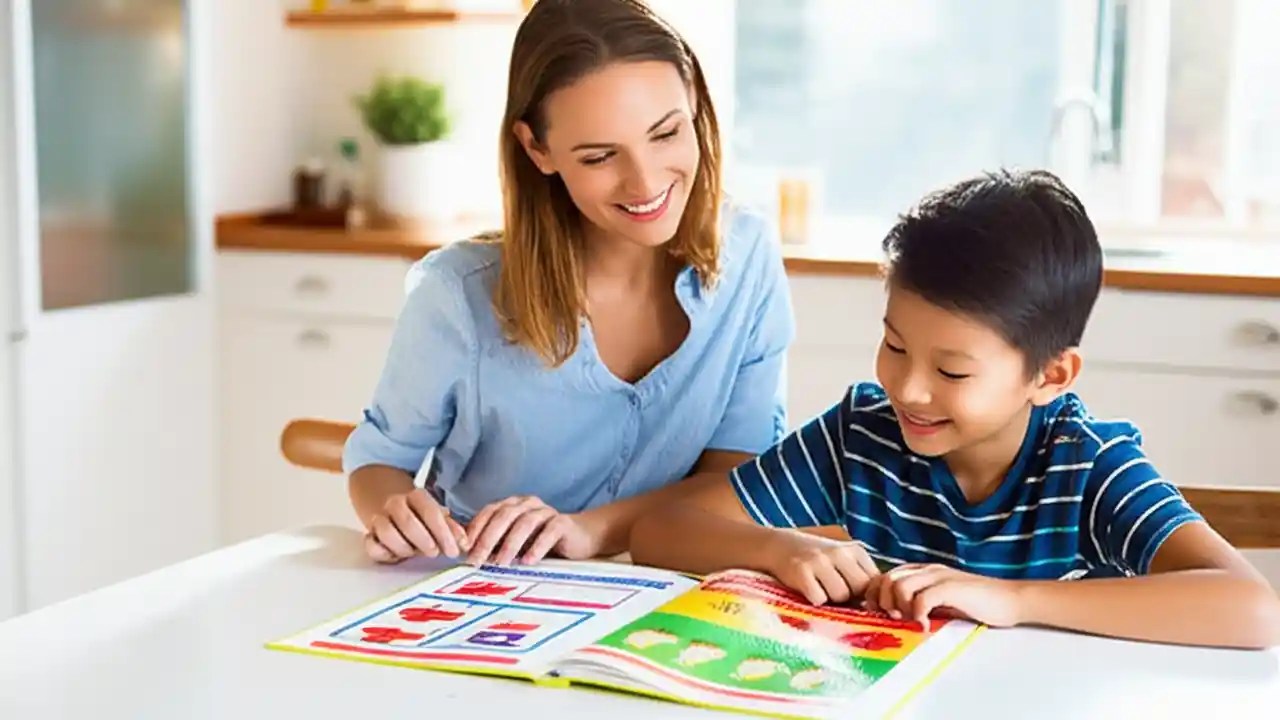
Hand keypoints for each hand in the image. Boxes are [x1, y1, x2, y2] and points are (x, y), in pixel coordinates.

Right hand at [364, 488, 468, 563]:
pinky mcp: (369, 534)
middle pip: (408, 522)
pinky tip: (394, 557)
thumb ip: (452, 529)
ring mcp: (380, 518)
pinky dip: (382, 552)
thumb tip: (464, 543)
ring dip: (404, 548)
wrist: (391, 506)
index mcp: (416, 496)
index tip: (453, 551)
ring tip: (414, 553)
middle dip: (424, 541)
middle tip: (434, 553)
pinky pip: (371, 545)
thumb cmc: (422, 518)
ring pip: (387, 533)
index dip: (443, 533)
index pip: (430, 512)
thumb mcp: (439, 518)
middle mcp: (395, 504)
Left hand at [466, 496, 602, 565]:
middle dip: (488, 538)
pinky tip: (528, 561)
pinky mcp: (563, 523)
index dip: (475, 528)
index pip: (489, 511)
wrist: (580, 537)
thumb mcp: (515, 541)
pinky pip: (549, 532)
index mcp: (513, 505)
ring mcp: (546, 512)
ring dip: (510, 544)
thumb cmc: (542, 540)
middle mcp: (527, 504)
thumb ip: (495, 542)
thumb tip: (467, 553)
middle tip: (477, 560)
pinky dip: (537, 546)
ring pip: (525, 522)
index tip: (464, 549)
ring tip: (501, 563)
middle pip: (504, 516)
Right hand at [765, 532, 880, 604]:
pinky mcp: (801, 571)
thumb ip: (859, 576)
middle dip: (849, 596)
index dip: (866, 594)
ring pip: (840, 596)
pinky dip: (813, 600)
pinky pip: (818, 599)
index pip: (875, 581)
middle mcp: (839, 552)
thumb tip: (876, 605)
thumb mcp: (841, 560)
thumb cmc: (814, 559)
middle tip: (833, 590)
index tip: (853, 594)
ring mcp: (819, 560)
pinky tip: (806, 589)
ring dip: (830, 599)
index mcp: (855, 549)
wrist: (776, 546)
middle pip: (860, 590)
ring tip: (819, 588)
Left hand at [863, 564, 1023, 628]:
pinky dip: (918, 614)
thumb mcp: (942, 601)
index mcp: (924, 570)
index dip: (874, 593)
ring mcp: (940, 576)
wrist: (1010, 599)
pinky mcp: (952, 587)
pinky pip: (922, 598)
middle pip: (887, 578)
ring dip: (898, 606)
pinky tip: (925, 626)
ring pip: (899, 585)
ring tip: (910, 620)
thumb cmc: (978, 603)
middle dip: (882, 600)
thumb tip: (895, 614)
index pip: (885, 575)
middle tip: (895, 619)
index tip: (876, 612)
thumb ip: (921, 601)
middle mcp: (928, 569)